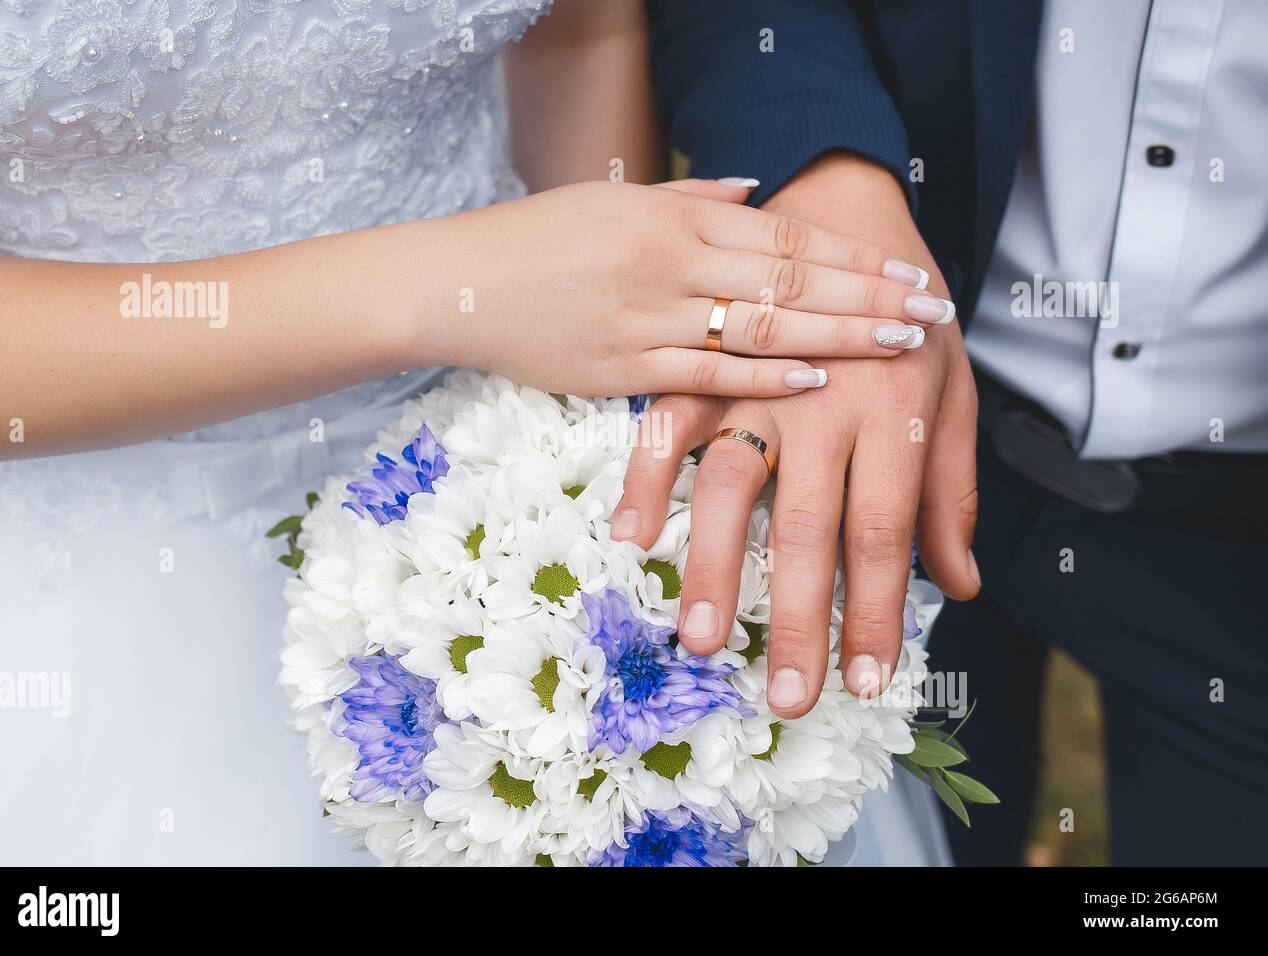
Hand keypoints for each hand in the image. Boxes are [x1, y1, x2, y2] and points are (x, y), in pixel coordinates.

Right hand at [415, 178, 952, 398]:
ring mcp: (648, 315)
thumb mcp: (616, 199)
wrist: (462, 283)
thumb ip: (690, 198)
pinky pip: (705, 374)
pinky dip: (763, 378)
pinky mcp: (622, 367)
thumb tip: (753, 189)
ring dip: (838, 335)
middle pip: (791, 278)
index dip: (854, 255)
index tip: (908, 270)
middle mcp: (672, 260)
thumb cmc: (540, 238)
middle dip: (870, 295)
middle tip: (932, 309)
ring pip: (762, 326)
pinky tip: (814, 379)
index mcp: (674, 216)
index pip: (786, 235)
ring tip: (898, 343)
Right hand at [611, 155, 980, 716]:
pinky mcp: (705, 365)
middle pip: (811, 528)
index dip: (876, 613)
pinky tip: (628, 542)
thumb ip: (953, 489)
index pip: (886, 534)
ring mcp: (757, 384)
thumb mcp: (950, 394)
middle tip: (790, 697)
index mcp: (894, 412)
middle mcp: (824, 404)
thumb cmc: (909, 315)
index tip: (867, 683)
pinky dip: (643, 483)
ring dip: (715, 566)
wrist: (848, 203)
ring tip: (702, 639)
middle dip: (801, 619)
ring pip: (731, 486)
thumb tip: (961, 584)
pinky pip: (665, 428)